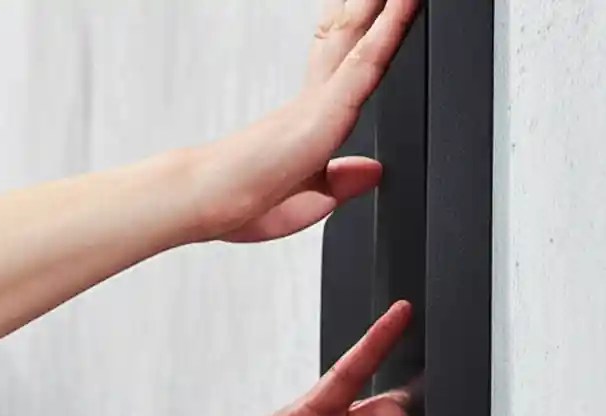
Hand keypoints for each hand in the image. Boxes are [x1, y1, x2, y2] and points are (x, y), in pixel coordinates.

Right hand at [196, 0, 418, 242]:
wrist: (198, 201)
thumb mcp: (304, 202)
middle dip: (363, 6)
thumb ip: (337, 184)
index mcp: (307, 120)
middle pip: (348, 36)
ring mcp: (320, 101)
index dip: (359, 31)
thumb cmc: (231, 205)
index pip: (341, 63)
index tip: (370, 5)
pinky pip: (368, 62)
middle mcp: (313, 101)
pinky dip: (391, 29)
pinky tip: (407, 2)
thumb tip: (371, 172)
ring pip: (362, 38)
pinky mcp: (325, 109)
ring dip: (379, 7)